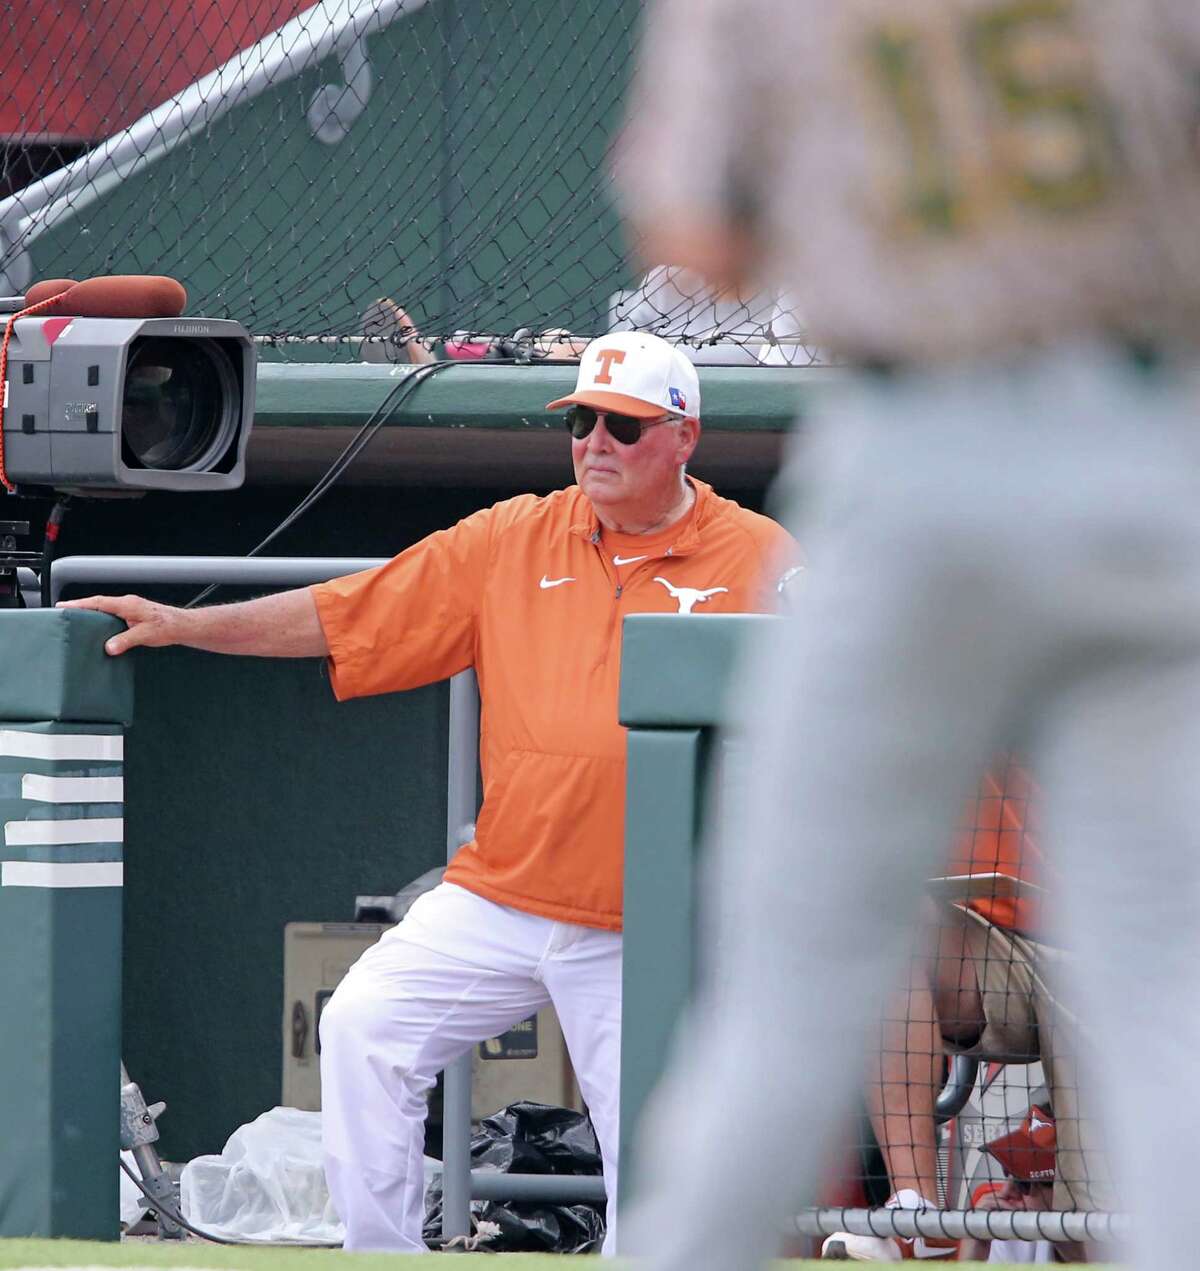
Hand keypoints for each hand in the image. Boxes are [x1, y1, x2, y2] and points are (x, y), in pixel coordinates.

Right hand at [56, 594, 182, 655]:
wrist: (183, 626)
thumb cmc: (169, 626)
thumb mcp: (145, 635)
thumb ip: (125, 641)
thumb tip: (109, 647)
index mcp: (128, 605)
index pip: (98, 602)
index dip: (79, 604)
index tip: (63, 605)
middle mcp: (128, 603)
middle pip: (99, 603)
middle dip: (81, 607)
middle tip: (64, 611)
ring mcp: (132, 608)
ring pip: (106, 608)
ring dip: (92, 612)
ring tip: (77, 619)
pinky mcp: (135, 614)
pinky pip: (114, 614)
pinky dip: (103, 618)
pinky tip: (99, 627)